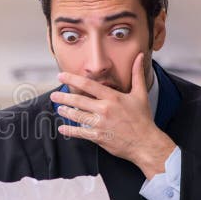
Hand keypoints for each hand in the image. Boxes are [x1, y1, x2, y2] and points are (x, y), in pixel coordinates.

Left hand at [50, 52, 175, 178]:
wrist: (145, 142)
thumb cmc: (143, 118)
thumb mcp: (140, 94)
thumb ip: (137, 74)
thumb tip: (140, 56)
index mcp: (113, 97)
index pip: (88, 85)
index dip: (72, 79)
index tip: (61, 76)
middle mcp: (104, 109)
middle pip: (78, 100)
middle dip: (63, 97)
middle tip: (54, 95)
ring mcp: (101, 124)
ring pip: (77, 116)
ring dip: (66, 112)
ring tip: (59, 108)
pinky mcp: (99, 137)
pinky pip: (80, 133)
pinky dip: (70, 131)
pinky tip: (62, 129)